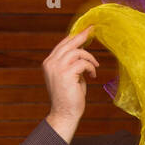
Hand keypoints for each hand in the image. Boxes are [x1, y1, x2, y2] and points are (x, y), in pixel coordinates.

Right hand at [44, 28, 98, 142]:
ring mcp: (57, 67)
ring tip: (95, 67)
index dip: (74, 37)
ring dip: (89, 58)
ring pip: (77, 52)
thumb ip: (72, 64)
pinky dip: (90, 67)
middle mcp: (51, 63)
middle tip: (92, 30)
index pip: (62, 45)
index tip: (85, 31)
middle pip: (68, 43)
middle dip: (82, 36)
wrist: (64, 114)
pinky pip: (83, 63)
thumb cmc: (69, 98)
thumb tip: (82, 52)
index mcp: (49, 63)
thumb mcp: (69, 77)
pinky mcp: (66, 73)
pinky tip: (92, 75)